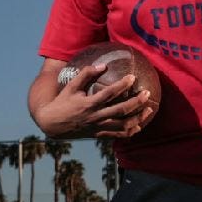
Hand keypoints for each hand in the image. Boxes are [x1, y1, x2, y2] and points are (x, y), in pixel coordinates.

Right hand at [35, 65, 155, 138]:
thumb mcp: (71, 86)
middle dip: (136, 102)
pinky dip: (131, 131)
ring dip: (138, 118)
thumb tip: (103, 66)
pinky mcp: (99, 135)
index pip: (109, 94)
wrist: (51, 125)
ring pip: (123, 126)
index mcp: (88, 104)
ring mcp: (98, 128)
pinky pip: (118, 136)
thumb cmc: (62, 102)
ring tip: (149, 109)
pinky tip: (140, 125)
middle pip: (120, 111)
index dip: (122, 85)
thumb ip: (86, 74)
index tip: (133, 77)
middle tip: (147, 93)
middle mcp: (95, 117)